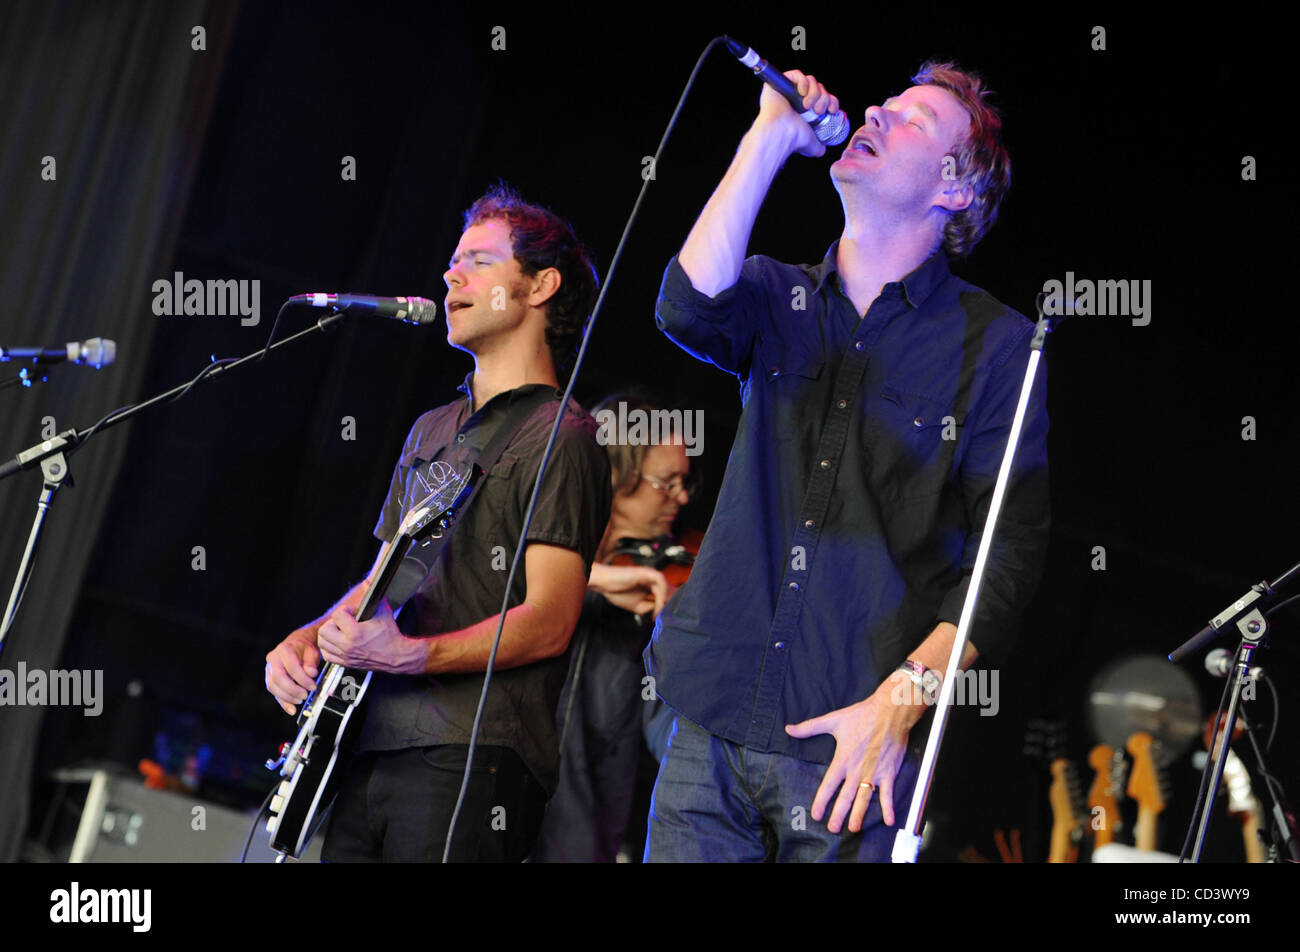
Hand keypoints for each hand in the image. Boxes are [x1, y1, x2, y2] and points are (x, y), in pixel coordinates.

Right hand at [265, 631, 321, 715]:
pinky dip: (283, 702)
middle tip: (305, 695)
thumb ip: (311, 663)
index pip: (292, 667)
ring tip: (301, 700)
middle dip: (293, 690)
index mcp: (284, 650)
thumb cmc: (305, 648)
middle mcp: (273, 659)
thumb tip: (311, 674)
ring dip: (288, 697)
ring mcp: (269, 669)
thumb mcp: (312, 652)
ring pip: (273, 687)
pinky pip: (274, 692)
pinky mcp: (269, 678)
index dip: (303, 679)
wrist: (298, 644)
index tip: (313, 686)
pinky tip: (291, 709)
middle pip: (279, 678)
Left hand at [317, 598, 422, 673]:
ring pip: (322, 643)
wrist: (396, 655)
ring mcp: (345, 656)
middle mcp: (347, 646)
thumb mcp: (383, 612)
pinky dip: (329, 647)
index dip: (345, 610)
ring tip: (339, 631)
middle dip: (332, 623)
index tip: (353, 612)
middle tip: (343, 622)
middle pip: (324, 630)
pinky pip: (327, 655)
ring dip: (328, 635)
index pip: (337, 615)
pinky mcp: (345, 662)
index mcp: (355, 633)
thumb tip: (368, 582)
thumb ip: (374, 596)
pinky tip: (338, 642)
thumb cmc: (390, 636)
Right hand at [587, 563, 672, 617]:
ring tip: (659, 616)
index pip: (668, 596)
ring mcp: (652, 575)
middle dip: (671, 607)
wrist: (604, 583)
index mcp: (652, 586)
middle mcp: (654, 579)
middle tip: (667, 620)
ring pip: (668, 589)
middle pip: (672, 592)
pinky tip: (656, 608)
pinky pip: (661, 584)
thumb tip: (662, 611)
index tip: (666, 620)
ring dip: (666, 604)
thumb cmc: (618, 592)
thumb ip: (652, 608)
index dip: (669, 608)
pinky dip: (661, 598)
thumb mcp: (639, 607)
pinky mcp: (648, 572)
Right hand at [755, 70, 839, 157]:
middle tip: (818, 111)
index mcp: (803, 110)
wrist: (782, 133)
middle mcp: (795, 99)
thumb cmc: (793, 139)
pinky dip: (803, 82)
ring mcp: (787, 90)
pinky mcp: (779, 83)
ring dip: (814, 93)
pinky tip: (802, 93)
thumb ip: (817, 145)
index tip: (833, 110)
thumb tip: (821, 150)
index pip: (822, 97)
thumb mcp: (812, 144)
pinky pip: (796, 74)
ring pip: (810, 80)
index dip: (831, 101)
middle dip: (823, 99)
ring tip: (808, 106)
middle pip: (818, 88)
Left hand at [784, 673, 924, 832]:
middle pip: (845, 797)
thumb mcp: (832, 720)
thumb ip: (809, 727)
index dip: (821, 801)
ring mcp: (873, 773)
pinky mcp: (888, 772)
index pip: (828, 785)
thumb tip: (788, 729)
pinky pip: (888, 793)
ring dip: (859, 815)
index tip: (816, 815)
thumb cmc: (861, 715)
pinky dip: (888, 807)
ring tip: (853, 828)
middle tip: (832, 829)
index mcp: (842, 760)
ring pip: (864, 798)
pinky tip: (888, 821)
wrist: (889, 712)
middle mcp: (857, 770)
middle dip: (838, 814)